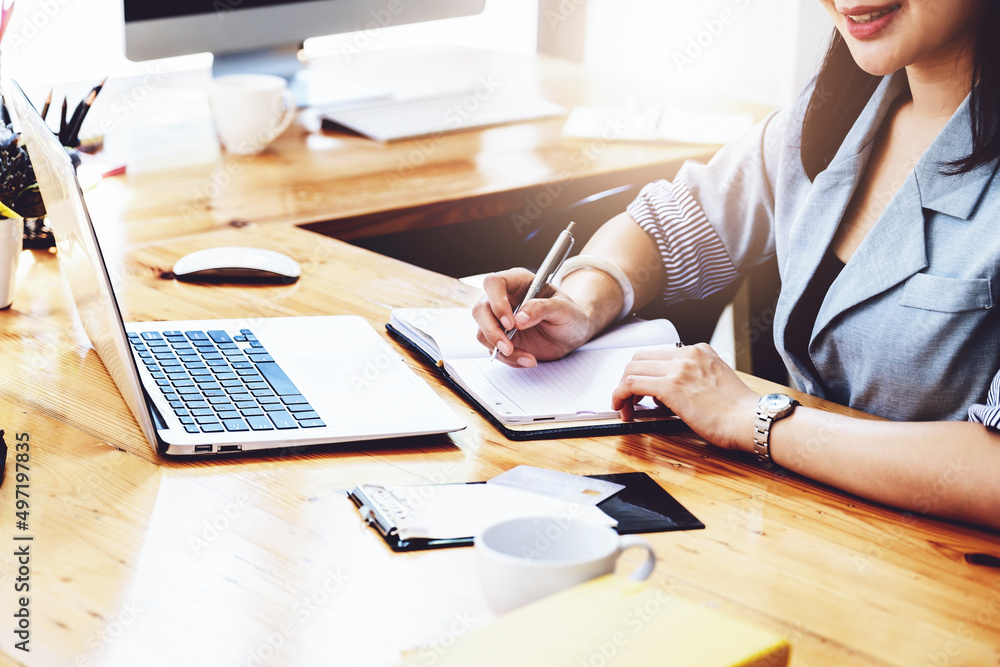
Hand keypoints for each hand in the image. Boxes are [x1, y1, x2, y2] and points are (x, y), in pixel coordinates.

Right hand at [472, 268, 594, 366]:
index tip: (511, 323)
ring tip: (528, 358)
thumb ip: (542, 308)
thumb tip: (519, 318)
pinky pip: (493, 349)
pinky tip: (527, 359)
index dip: (497, 302)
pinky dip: (508, 358)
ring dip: (501, 350)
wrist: (572, 334)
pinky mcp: (501, 337)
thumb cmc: (570, 314)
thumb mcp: (563, 309)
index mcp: (518, 282)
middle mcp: (504, 298)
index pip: (495, 284)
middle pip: (481, 310)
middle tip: (509, 347)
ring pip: (482, 332)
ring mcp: (499, 319)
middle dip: (492, 331)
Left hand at [611, 343, 759, 451]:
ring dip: (622, 390)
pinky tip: (622, 409)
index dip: (642, 372)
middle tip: (628, 400)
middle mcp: (688, 353)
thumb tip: (664, 393)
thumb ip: (692, 379)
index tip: (639, 390)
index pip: (657, 354)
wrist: (751, 421)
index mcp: (699, 350)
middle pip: (640, 358)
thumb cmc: (737, 412)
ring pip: (632, 370)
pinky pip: (631, 385)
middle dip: (628, 379)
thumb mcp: (715, 382)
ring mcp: (679, 368)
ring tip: (625, 408)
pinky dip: (620, 395)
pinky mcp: (671, 386)